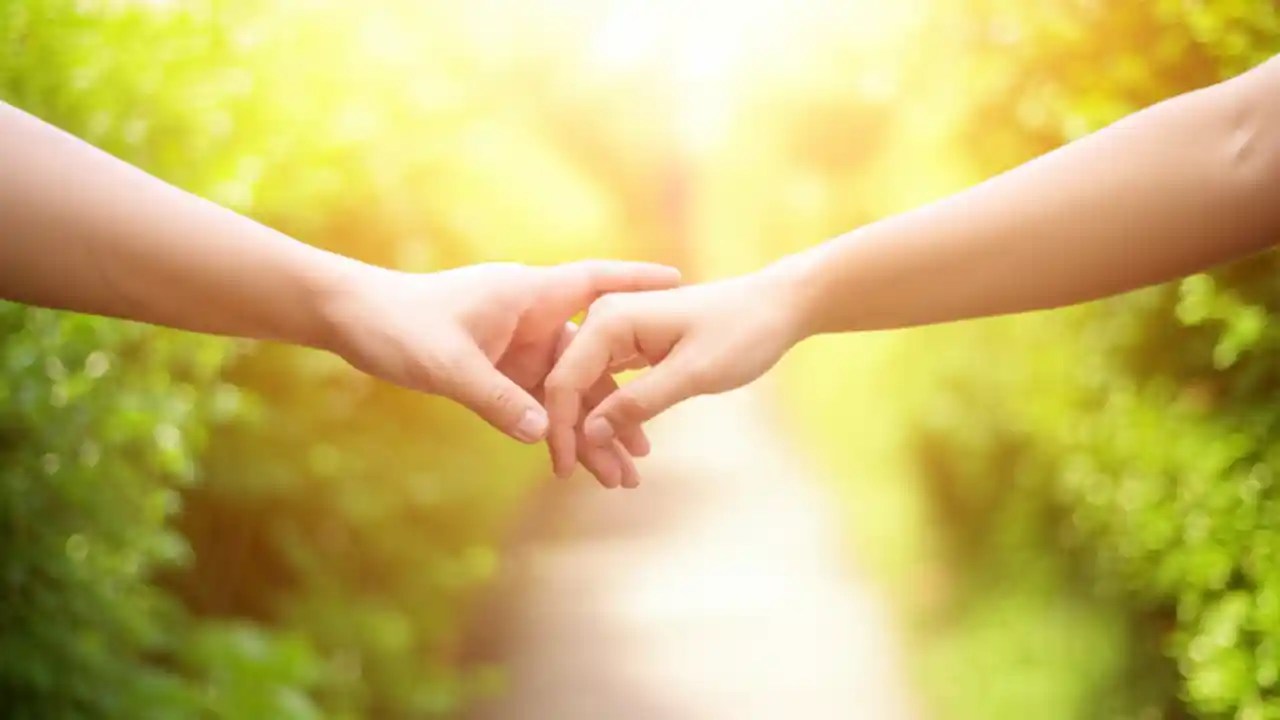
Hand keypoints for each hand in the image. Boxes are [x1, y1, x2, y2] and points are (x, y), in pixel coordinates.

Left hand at [321, 260, 680, 481]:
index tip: (679, 281)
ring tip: (621, 475)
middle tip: (648, 449)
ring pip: (567, 392)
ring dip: (591, 430)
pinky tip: (577, 463)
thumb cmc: (397, 324)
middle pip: (590, 362)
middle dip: (619, 406)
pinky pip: (537, 405)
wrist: (352, 320)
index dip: (638, 281)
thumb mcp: (446, 364)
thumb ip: (495, 399)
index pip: (596, 284)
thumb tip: (542, 433)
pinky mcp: (497, 370)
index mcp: (526, 296)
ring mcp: (516, 347)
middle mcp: (530, 319)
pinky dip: (555, 431)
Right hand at [544, 270, 806, 479]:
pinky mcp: (634, 342)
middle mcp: (604, 318)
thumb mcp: (692, 373)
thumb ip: (638, 402)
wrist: (777, 306)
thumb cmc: (741, 332)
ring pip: (592, 389)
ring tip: (619, 477)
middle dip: (581, 436)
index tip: (565, 471)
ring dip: (600, 431)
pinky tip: (628, 447)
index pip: (565, 380)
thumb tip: (590, 432)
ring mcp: (619, 330)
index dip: (561, 428)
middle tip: (606, 483)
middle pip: (573, 386)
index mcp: (609, 318)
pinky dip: (616, 415)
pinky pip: (611, 383)